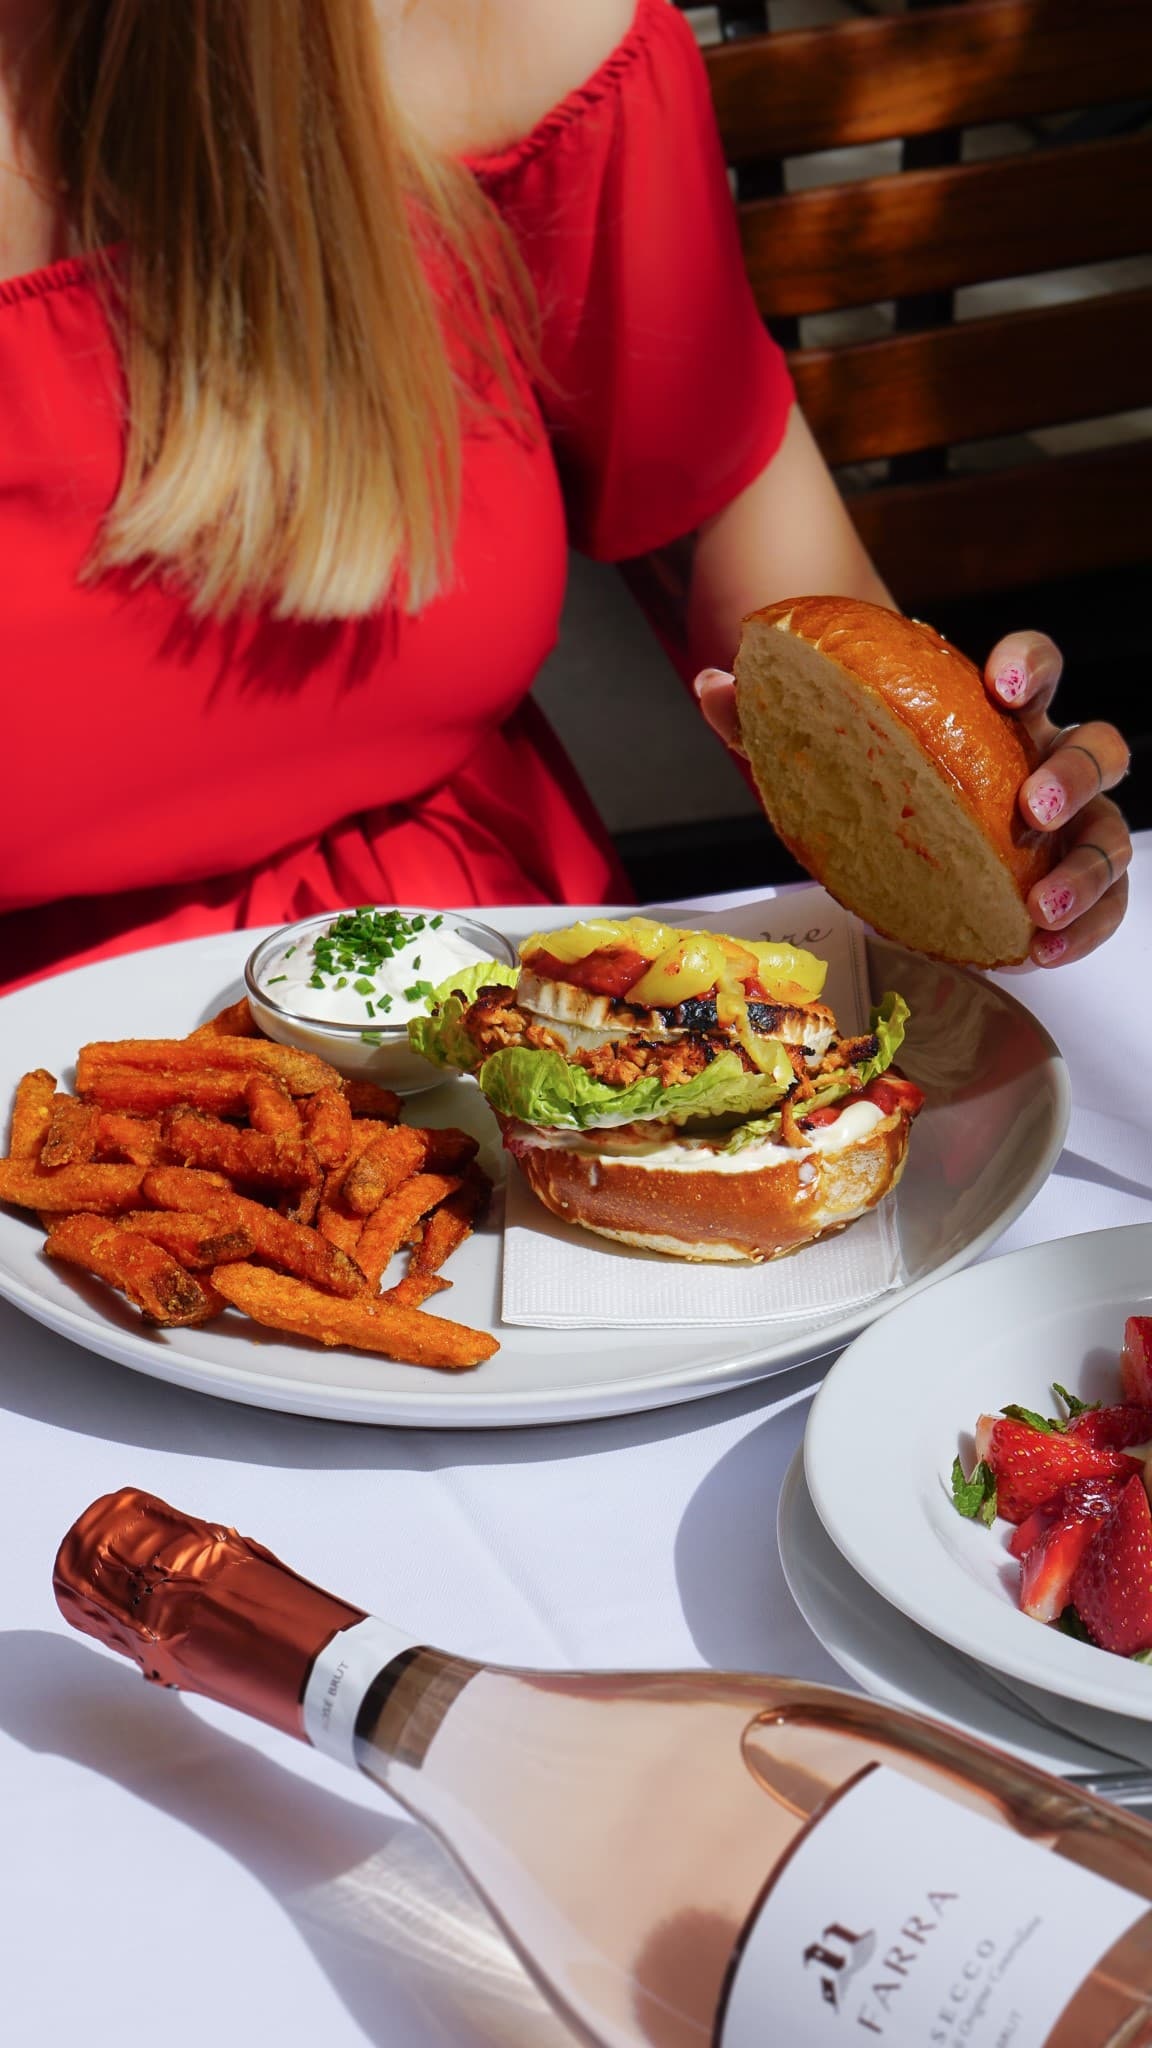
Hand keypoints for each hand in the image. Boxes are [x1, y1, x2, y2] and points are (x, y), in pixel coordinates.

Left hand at [694, 643, 1131, 968]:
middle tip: (1029, 807)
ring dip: (1087, 867)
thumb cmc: (874, 780)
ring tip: (1045, 905)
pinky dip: (1086, 928)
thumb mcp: (814, 749)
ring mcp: (1066, 827)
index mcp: (995, 715)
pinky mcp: (1068, 886)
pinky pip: (1104, 904)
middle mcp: (1045, 762)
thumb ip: (764, 715)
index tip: (1001, 683)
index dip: (1029, 664)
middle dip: (1073, 773)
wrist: (889, 831)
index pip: (1036, 667)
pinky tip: (1044, 949)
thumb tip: (714, 685)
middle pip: (1096, 747)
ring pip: (1112, 831)